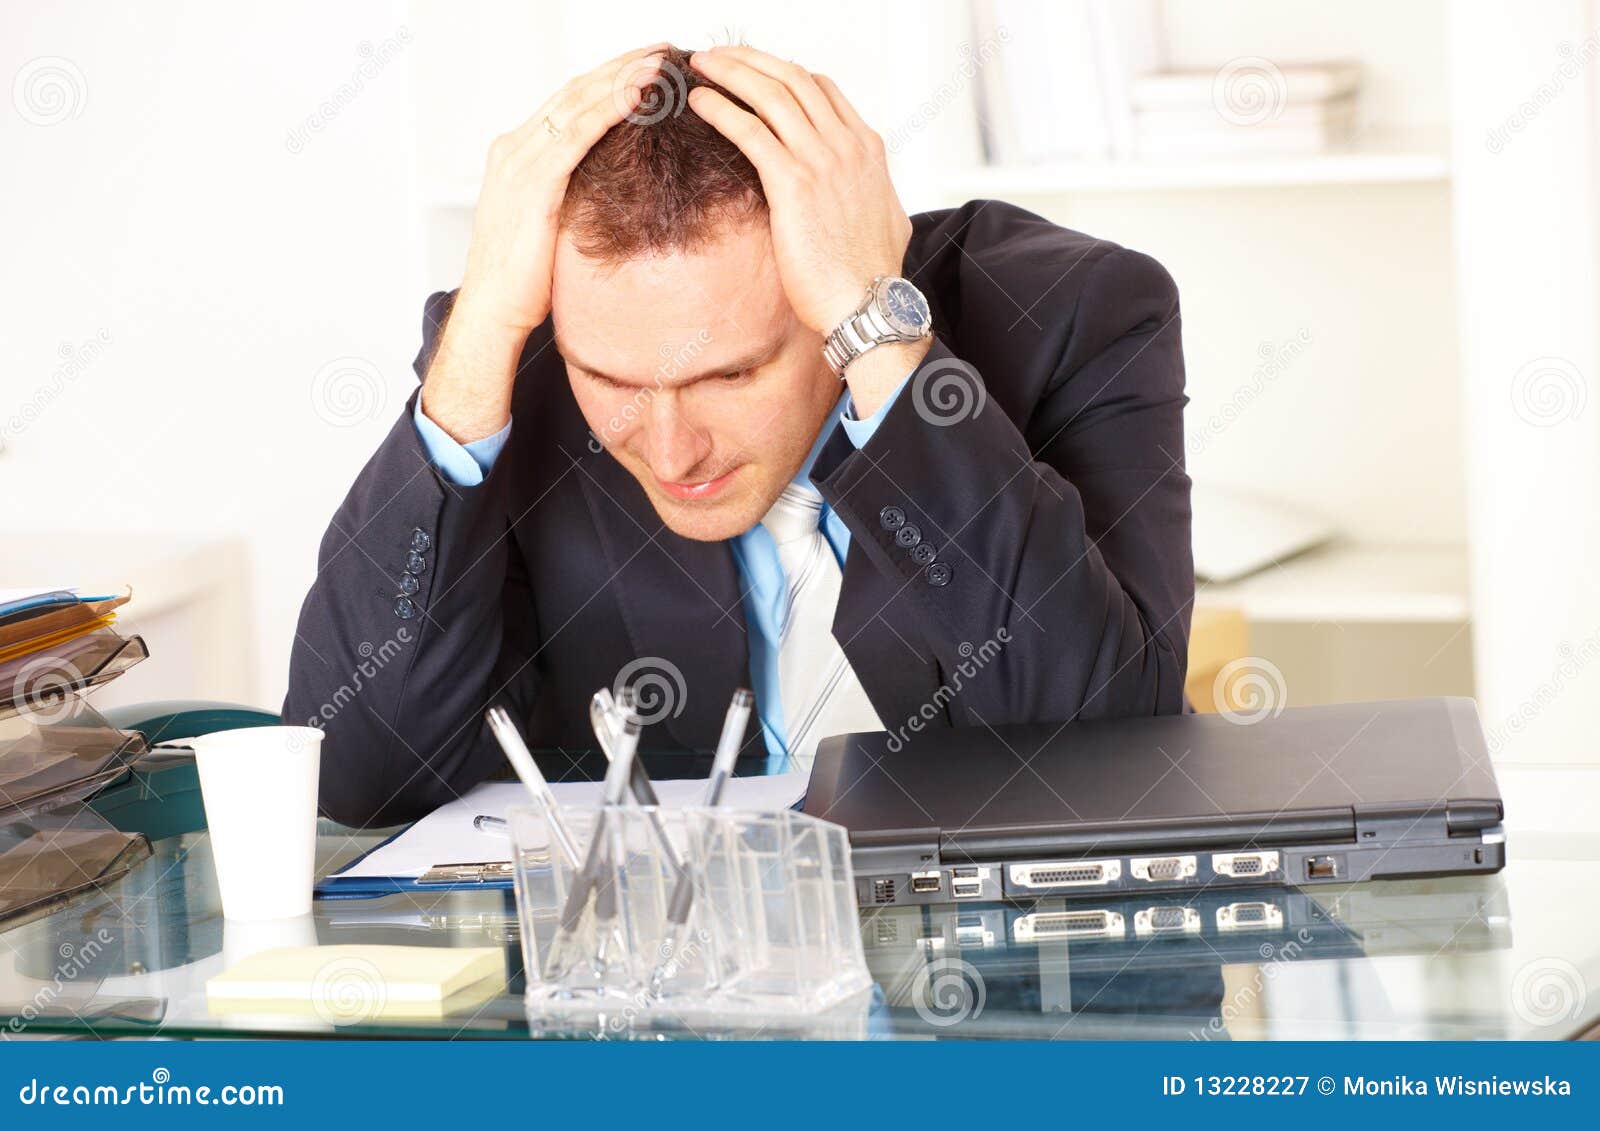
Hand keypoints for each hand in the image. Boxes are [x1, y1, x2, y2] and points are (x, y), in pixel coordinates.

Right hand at [423, 44, 667, 442]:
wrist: (492, 312)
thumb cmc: (521, 282)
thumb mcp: (549, 227)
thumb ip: (570, 199)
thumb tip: (607, 195)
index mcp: (516, 156)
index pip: (569, 103)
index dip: (607, 80)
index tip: (645, 65)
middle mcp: (515, 149)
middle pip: (575, 92)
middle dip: (620, 66)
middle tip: (662, 49)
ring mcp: (521, 161)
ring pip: (579, 103)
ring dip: (623, 78)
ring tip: (660, 60)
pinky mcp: (536, 182)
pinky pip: (580, 133)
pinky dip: (611, 108)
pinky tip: (640, 94)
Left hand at [687, 46, 913, 338]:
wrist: (867, 305)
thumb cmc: (869, 276)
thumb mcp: (886, 220)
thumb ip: (870, 193)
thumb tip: (865, 193)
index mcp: (867, 150)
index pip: (823, 89)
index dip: (785, 74)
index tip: (757, 73)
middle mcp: (847, 146)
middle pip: (794, 79)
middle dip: (751, 60)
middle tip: (719, 56)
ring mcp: (822, 161)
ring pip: (770, 94)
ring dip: (731, 72)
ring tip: (702, 67)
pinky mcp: (793, 183)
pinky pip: (750, 131)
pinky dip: (721, 109)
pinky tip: (700, 102)